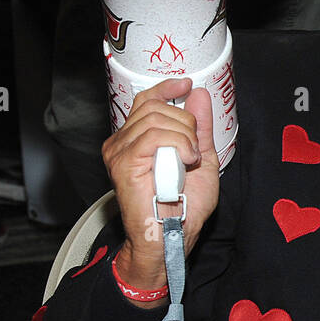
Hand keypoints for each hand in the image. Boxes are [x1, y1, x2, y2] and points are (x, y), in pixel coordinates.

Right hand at [102, 78, 219, 294]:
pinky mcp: (124, 162)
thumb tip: (199, 95)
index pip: (146, 100)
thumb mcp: (200, 158)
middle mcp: (122, 142)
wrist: (172, 235)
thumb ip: (199, 128)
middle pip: (156, 107)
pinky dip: (179, 143)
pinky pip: (154, 135)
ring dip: (185, 136)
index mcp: (136, 140)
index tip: (187, 85)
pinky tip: (187, 161)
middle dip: (186, 122)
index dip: (166, 88)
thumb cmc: (185, 206)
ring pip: (157, 119)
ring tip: (190, 160)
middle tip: (194, 150)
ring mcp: (119, 151)